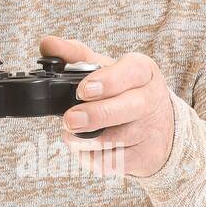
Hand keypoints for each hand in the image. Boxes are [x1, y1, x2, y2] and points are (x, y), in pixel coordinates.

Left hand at [39, 35, 174, 177]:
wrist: (159, 126)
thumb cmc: (125, 91)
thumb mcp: (105, 68)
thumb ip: (74, 55)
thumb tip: (46, 44)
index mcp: (142, 71)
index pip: (130, 72)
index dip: (107, 81)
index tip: (83, 90)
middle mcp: (151, 99)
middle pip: (128, 108)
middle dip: (96, 115)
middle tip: (69, 120)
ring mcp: (150, 130)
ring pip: (118, 140)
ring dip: (86, 141)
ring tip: (70, 134)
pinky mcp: (146, 157)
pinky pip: (114, 163)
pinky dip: (93, 158)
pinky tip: (86, 149)